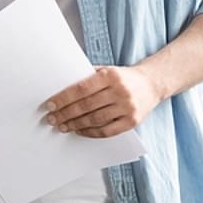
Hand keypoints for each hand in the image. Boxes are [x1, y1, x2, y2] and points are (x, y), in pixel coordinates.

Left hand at [43, 65, 161, 137]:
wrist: (152, 84)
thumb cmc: (122, 77)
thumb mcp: (105, 70)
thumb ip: (86, 77)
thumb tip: (59, 87)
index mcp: (110, 76)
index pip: (81, 89)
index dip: (63, 99)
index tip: (50, 105)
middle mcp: (120, 92)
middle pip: (86, 106)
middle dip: (66, 114)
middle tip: (52, 118)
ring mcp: (128, 108)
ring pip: (96, 120)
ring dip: (75, 124)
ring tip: (62, 126)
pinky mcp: (133, 122)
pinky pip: (107, 131)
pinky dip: (91, 132)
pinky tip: (79, 131)